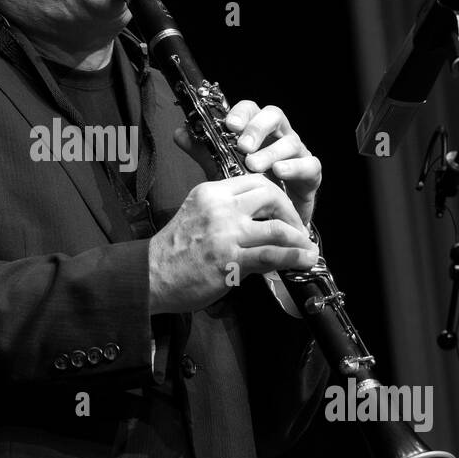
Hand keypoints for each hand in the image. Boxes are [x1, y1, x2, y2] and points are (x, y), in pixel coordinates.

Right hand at [148, 175, 318, 314]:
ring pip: (277, 228)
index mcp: (211, 192)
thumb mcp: (196, 216)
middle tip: (299, 231)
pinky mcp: (230, 260)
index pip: (255, 181)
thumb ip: (226, 212)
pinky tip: (303, 262)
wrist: (150, 276)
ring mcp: (226, 234)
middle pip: (271, 197)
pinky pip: (272, 256)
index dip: (277, 195)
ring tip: (308, 251)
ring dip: (299, 241)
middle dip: (292, 214)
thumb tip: (259, 222)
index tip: (284, 212)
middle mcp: (220, 208)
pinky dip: (294, 258)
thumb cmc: (173, 251)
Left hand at [174, 99, 321, 226]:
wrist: (269, 221)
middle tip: (242, 145)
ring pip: (290, 140)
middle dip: (258, 128)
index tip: (230, 124)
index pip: (251, 110)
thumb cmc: (248, 189)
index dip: (242, 113)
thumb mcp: (222, 169)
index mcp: (257, 131)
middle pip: (274, 116)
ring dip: (271, 151)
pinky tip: (279, 171)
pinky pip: (309, 164)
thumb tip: (180, 132)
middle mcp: (278, 136)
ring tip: (254, 165)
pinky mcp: (311, 172)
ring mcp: (297, 153)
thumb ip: (204, 151)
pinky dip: (294, 166)